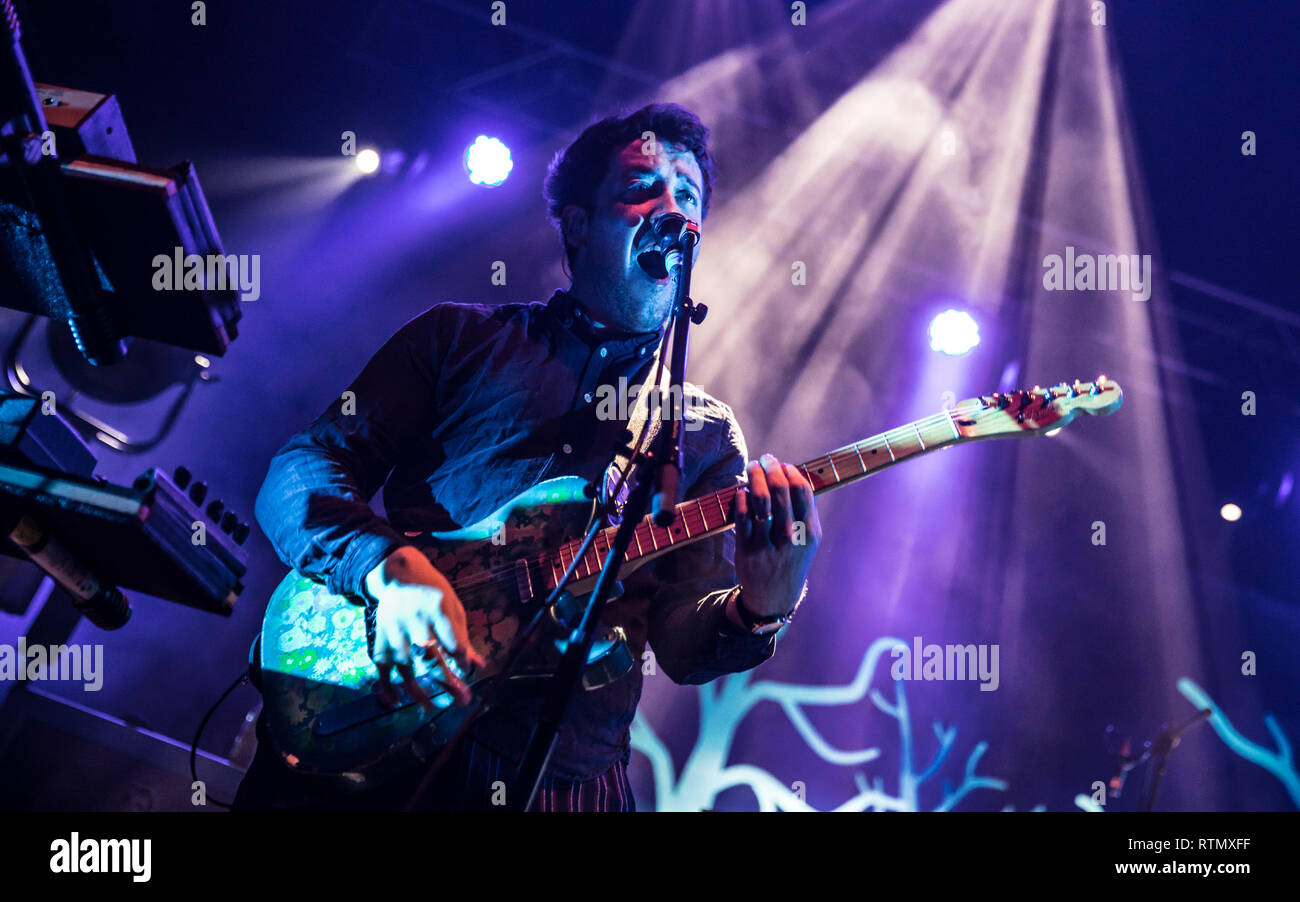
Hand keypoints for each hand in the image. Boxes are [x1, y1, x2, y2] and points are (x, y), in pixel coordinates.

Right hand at [364, 546, 486, 709]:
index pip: (453, 642)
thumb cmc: (432, 592)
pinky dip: (386, 684)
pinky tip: (396, 700)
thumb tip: (478, 665)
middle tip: (461, 700)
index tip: (467, 672)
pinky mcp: (381, 636)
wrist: (399, 573)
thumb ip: (463, 635)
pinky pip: (382, 665)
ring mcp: (395, 630)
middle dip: (446, 681)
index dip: (462, 661)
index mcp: (438, 609)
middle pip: (430, 657)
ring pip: (405, 666)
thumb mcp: (452, 606)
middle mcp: (415, 620)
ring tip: (430, 708)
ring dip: (417, 690)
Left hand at [733, 453, 820, 617]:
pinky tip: (742, 491)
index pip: (802, 491)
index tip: (783, 464)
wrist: (774, 597)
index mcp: (809, 533)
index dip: (791, 471)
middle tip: (765, 459)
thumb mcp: (809, 540)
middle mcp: (790, 538)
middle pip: (780, 491)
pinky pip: (742, 515)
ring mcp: (768, 544)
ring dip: (754, 477)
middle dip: (771, 468)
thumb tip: (791, 474)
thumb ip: (804, 511)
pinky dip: (742, 497)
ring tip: (752, 467)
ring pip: (760, 499)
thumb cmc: (792, 560)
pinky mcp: (747, 549)